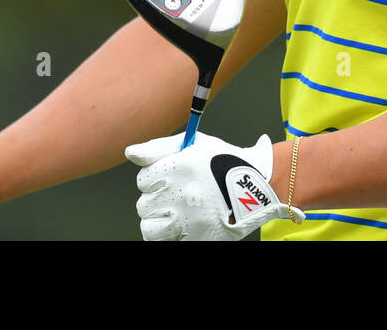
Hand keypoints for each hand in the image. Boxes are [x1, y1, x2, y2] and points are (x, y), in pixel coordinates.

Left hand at [124, 131, 305, 240]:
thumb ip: (159, 147)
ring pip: (149, 227)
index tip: (170, 177)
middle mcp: (181, 193)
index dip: (155, 179)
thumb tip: (129, 153)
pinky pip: (163, 242)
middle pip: (144, 204)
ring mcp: (188, 219)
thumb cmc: (223, 161)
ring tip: (175, 213)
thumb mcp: (195, 144)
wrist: (257, 186)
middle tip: (177, 195)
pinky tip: (180, 226)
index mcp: (179, 167)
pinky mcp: (196, 238)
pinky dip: (169, 235)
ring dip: (158, 221)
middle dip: (157, 200)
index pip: (143, 179)